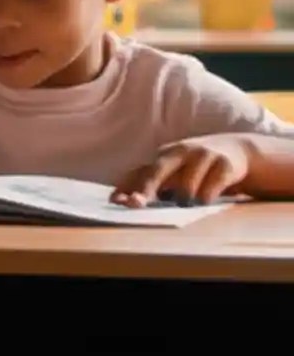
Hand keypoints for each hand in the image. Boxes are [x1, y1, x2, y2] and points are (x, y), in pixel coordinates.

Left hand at [111, 134, 255, 207]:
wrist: (240, 150)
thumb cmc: (199, 167)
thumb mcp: (176, 171)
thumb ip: (153, 184)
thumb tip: (124, 202)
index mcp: (162, 157)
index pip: (139, 172)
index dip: (125, 187)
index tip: (114, 202)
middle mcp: (179, 153)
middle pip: (156, 171)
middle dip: (145, 189)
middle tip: (137, 204)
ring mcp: (202, 156)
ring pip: (186, 183)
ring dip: (182, 198)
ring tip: (184, 204)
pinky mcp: (225, 164)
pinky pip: (212, 186)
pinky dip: (206, 196)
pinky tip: (204, 202)